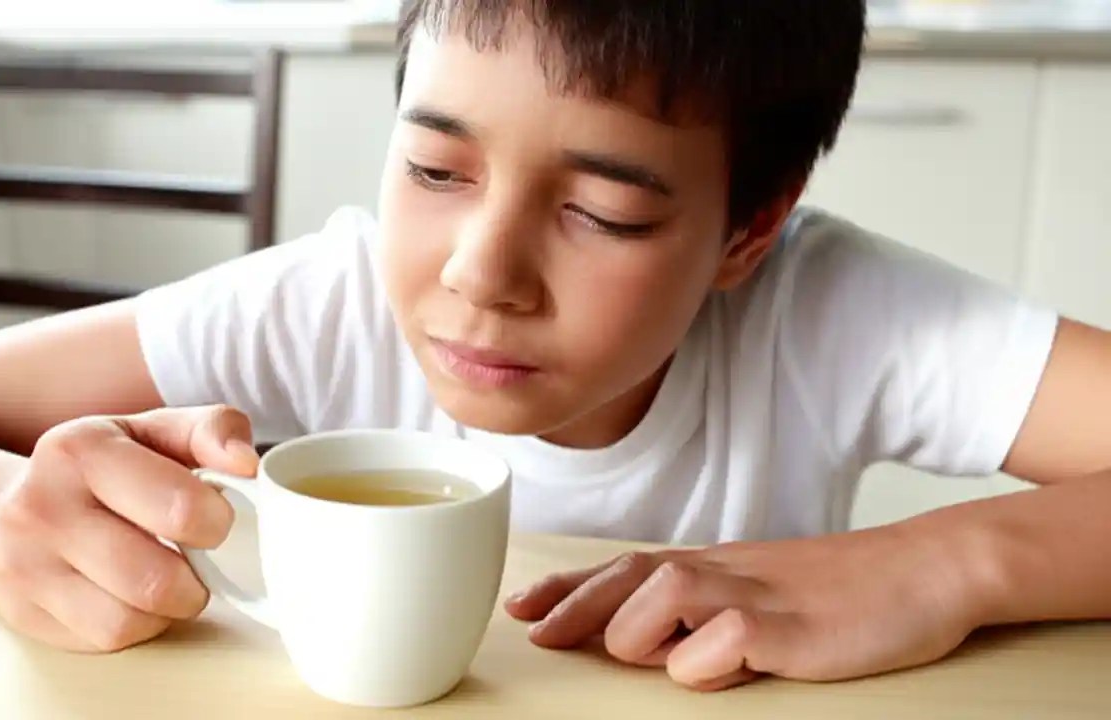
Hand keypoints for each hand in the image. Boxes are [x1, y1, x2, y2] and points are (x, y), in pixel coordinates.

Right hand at [0, 405, 257, 652]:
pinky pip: (104, 640)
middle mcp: (42, 507)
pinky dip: (134, 626)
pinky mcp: (23, 612)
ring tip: (166, 580)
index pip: (179, 508)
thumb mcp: (156, 430)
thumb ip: (212, 431)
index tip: (214, 519)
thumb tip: (246, 464)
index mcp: (81, 450)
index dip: (217, 522)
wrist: (9, 502)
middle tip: (195, 562)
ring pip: (127, 621)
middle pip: (155, 580)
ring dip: (165, 609)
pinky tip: (132, 597)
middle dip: (195, 579)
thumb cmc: (105, 466)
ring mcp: (24, 565)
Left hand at [506, 525, 982, 690]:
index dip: (567, 588)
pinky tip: (721, 668)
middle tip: (536, 633)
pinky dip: (708, 661)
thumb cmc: (839, 590)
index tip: (521, 607)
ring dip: (642, 632)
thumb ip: (700, 613)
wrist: (926, 570)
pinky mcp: (792, 628)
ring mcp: (756, 596)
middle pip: (627, 577)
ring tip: (657, 656)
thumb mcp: (757, 593)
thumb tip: (644, 643)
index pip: (621, 569)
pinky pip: (725, 640)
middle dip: (573, 607)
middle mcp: (723, 573)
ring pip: (662, 595)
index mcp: (711, 566)